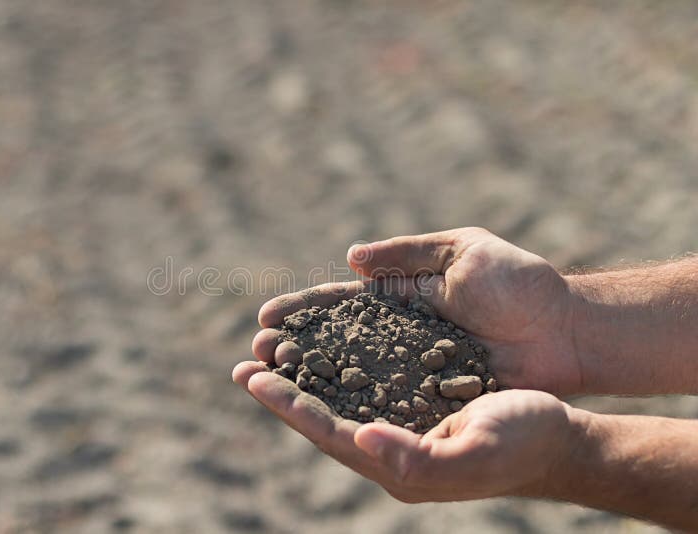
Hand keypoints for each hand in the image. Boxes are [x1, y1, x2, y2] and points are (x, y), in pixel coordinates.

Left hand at [232, 363, 576, 501]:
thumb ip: (417, 458)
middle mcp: (390, 448)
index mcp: (398, 466)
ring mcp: (401, 427)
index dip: (289, 406)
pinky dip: (338, 368)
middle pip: (322, 418)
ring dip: (305, 378)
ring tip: (273, 353)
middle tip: (244, 364)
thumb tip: (361, 440)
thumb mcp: (475, 452)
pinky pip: (365, 386)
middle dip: (284, 391)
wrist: (559, 437)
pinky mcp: (414, 406)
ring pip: (339, 401)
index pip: (327, 433)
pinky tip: (326, 350)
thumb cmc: (523, 442)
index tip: (253, 378)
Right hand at [252, 227, 582, 395]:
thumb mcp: (462, 250)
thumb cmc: (519, 282)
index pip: (341, 304)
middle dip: (295, 347)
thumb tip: (350, 259)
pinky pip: (385, 402)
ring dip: (311, 379)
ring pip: (351, 375)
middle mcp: (399, 335)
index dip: (304, 310)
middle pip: (336, 342)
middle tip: (255, 353)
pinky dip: (351, 406)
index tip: (267, 317)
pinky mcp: (431, 396)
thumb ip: (407, 253)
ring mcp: (413, 368)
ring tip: (270, 382)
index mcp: (402, 296)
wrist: (565, 328)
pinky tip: (318, 412)